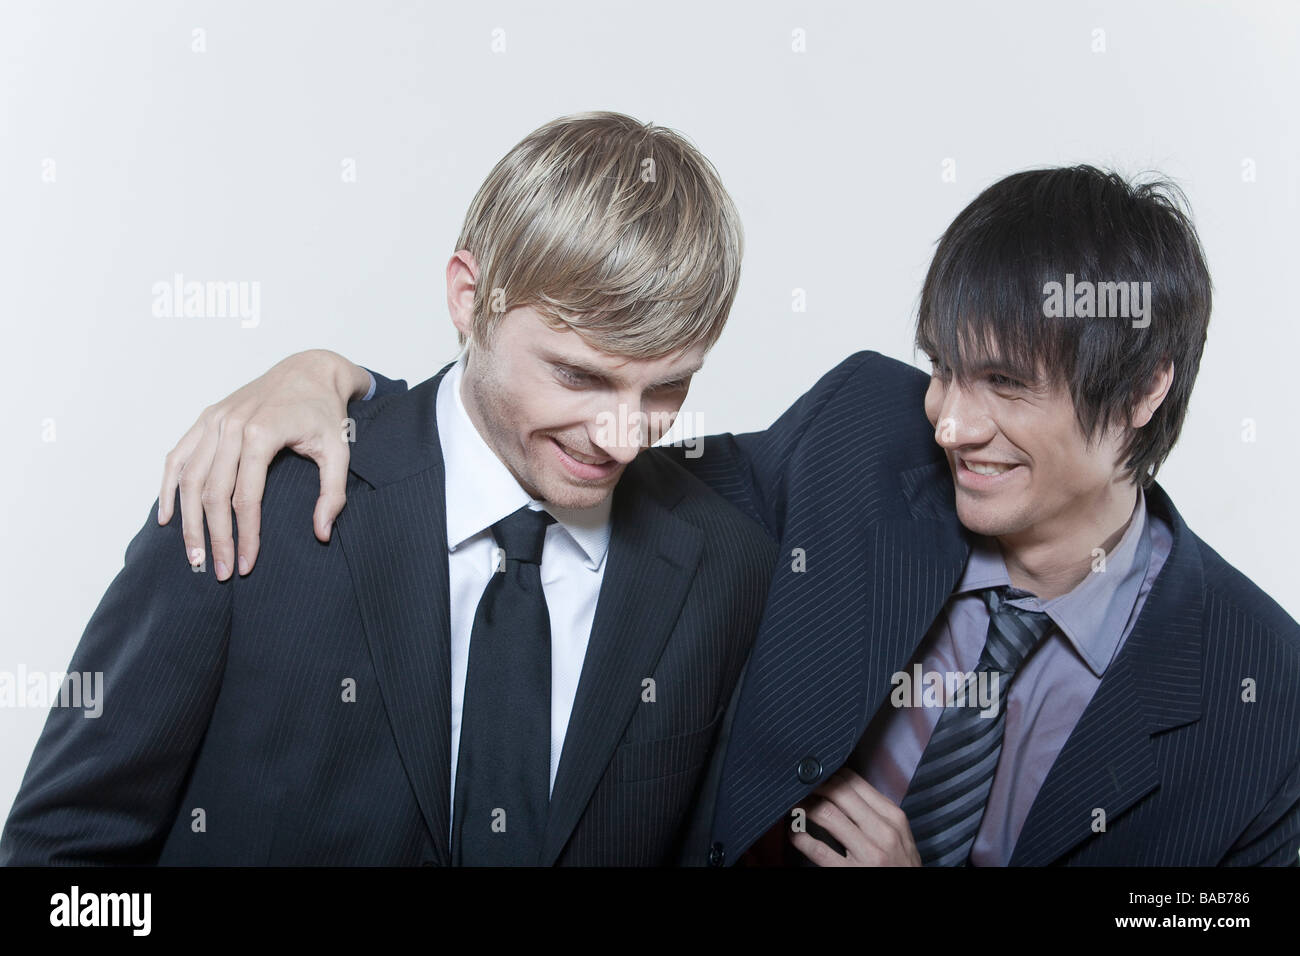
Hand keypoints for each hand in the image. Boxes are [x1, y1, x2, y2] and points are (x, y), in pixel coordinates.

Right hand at [157, 349, 369, 579]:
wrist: (310, 370)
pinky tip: (167, 516)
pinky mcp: (206, 418)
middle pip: (212, 493)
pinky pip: (177, 456)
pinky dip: (168, 486)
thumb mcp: (340, 451)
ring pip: (189, 478)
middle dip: (214, 537)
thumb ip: (333, 493)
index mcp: (262, 433)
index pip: (246, 498)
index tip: (245, 565)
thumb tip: (321, 534)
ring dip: (187, 521)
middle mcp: (232, 426)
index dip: (244, 536)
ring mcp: (214, 420)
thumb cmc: (324, 413)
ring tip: (193, 555)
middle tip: (216, 570)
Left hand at [789, 767, 920, 866]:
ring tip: (794, 805)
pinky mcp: (851, 873)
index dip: (829, 774)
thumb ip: (875, 811)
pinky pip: (818, 849)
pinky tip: (794, 832)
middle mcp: (883, 831)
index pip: (854, 782)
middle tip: (799, 786)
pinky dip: (799, 836)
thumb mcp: (898, 833)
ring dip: (804, 806)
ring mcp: (868, 853)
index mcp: (893, 816)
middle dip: (814, 786)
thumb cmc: (900, 864)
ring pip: (827, 814)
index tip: (816, 775)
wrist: (909, 893)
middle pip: (838, 792)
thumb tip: (842, 785)